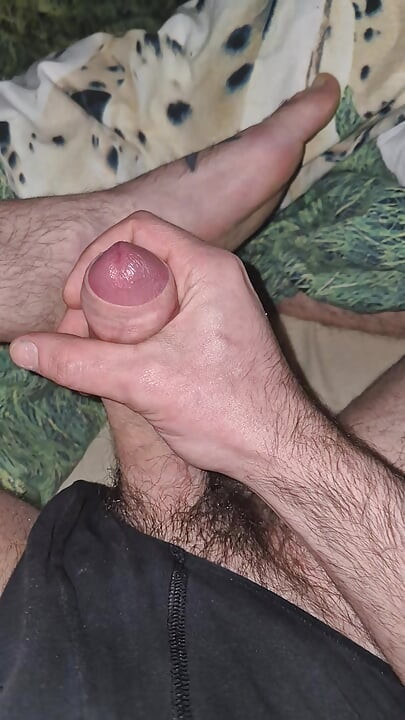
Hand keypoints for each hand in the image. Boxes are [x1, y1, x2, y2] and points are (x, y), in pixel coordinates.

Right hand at [10, 212, 304, 479]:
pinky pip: (166, 313)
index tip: (74, 299)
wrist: (276, 450)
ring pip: (152, 290)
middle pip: (141, 261)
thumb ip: (79, 363)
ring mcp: (219, 304)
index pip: (138, 231)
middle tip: (76, 333)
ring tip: (92, 352)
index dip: (94, 258)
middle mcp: (217, 277)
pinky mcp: (216, 330)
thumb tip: (24, 348)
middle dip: (99, 292)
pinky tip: (120, 361)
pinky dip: (137, 329)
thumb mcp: (142, 381)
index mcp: (208, 268)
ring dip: (116, 315)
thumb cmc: (227, 410)